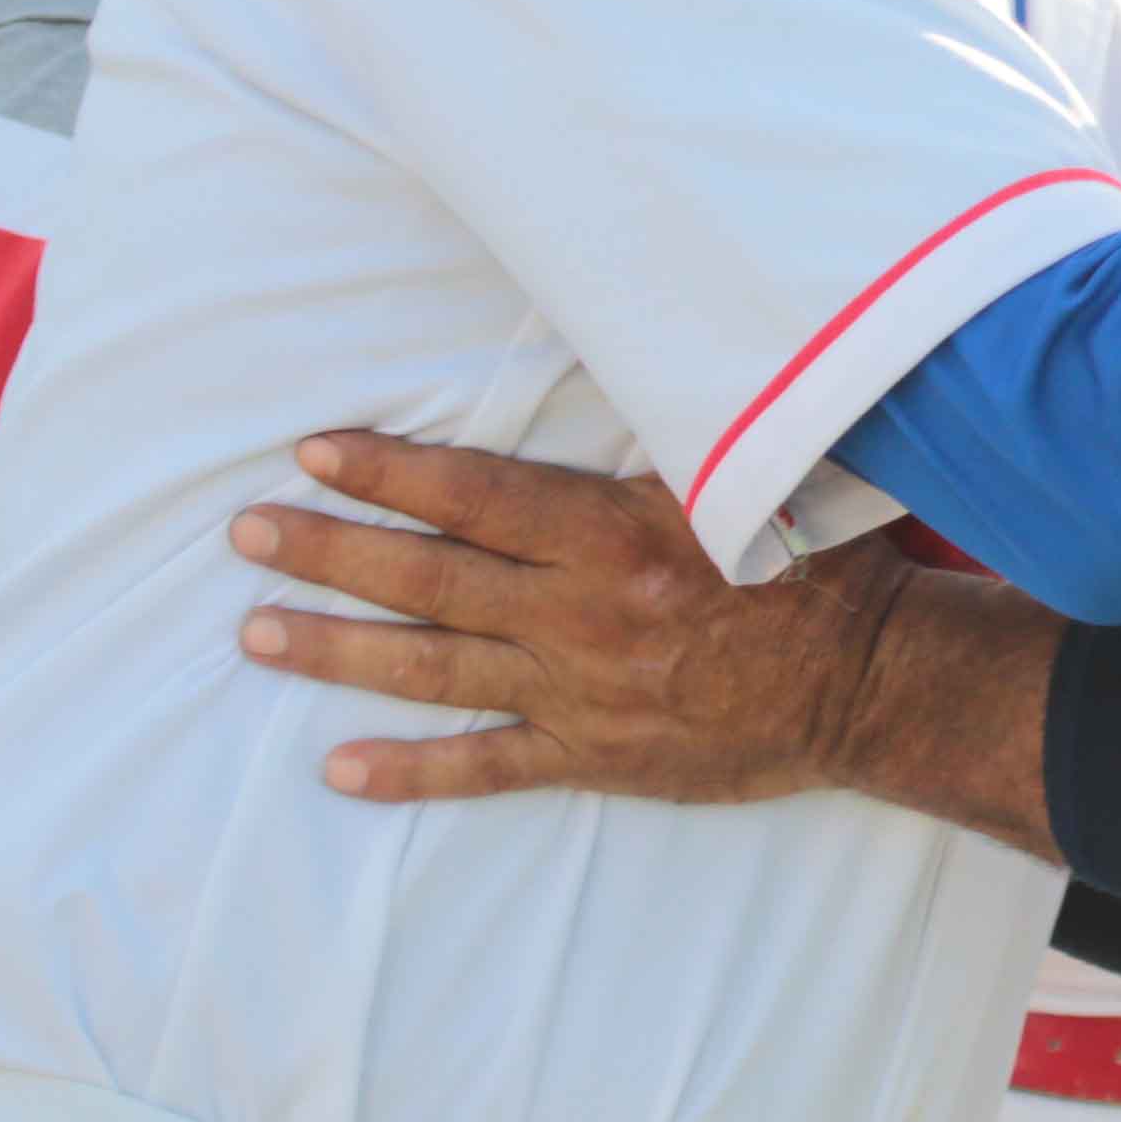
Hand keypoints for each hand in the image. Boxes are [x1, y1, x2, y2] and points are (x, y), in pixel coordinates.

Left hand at [235, 432, 901, 804]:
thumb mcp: (739, 477)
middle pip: (429, 578)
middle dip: (330, 553)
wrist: (873, 682)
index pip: (475, 496)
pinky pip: (488, 768)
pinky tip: (340, 770)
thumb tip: (610, 349)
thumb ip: (661, 432)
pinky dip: (412, 772)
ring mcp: (580, 693)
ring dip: (338, 650)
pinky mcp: (596, 756)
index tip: (312, 451)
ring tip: (258, 632)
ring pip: (435, 669)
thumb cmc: (813, 564)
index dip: (389, 472)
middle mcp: (580, 615)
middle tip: (247, 533)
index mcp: (613, 536)